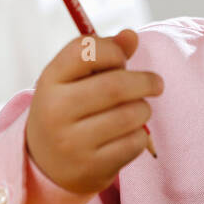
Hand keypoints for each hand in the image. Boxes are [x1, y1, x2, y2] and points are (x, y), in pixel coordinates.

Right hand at [24, 29, 161, 195]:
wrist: (47, 165)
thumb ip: (103, 54)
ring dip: (144, 108)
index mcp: (49, 81)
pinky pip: (134, 143)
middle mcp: (55, 111)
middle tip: (156, 83)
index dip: (112, 50)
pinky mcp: (91, 167)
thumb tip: (131, 36)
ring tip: (140, 109)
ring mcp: (72, 143)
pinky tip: (131, 133)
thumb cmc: (68, 110)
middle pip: (115, 86)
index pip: (85, 51)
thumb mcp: (74, 80)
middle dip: (144, 81)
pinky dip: (141, 134)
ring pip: (129, 115)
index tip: (122, 59)